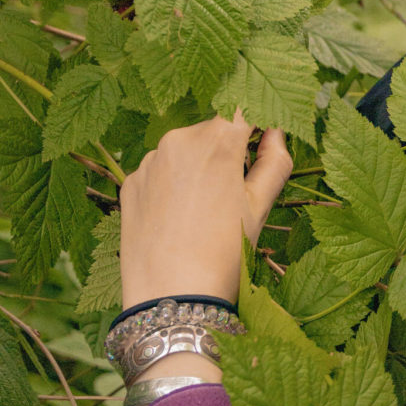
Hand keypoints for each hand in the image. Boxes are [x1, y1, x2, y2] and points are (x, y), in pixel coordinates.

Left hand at [119, 113, 291, 308]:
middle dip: (228, 148)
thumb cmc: (225, 254)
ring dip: (198, 164)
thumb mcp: (261, 205)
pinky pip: (160, 170)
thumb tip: (275, 132)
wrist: (172, 299)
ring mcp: (150, 160)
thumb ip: (275, 159)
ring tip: (204, 209)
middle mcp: (179, 138)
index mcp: (218, 139)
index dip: (258, 119)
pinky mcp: (130, 182)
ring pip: (185, 149)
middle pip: (214, 128)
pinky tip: (178, 216)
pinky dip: (173, 183)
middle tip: (236, 189)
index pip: (245, 106)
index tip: (263, 139)